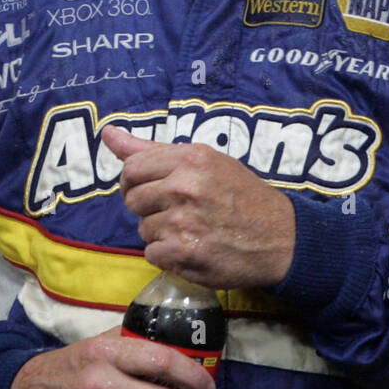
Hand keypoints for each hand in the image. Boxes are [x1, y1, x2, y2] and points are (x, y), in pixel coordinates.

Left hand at [102, 125, 295, 289]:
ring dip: (161, 233)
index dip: (136, 182)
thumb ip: (151, 149)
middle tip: (177, 210)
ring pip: (143, 229)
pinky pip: (152, 253)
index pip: (131, 168)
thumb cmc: (240, 194)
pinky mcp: (184, 253)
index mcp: (190, 157)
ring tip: (192, 229)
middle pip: (132, 200)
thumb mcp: (204, 160)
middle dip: (149, 208)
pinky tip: (192, 247)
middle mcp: (184, 186)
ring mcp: (183, 220)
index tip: (152, 189)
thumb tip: (108, 133)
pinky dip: (168, 255)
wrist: (280, 237)